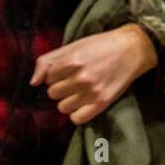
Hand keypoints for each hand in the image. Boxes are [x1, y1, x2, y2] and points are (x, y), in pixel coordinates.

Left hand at [30, 23, 158, 124]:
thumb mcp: (73, 46)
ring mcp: (92, 92)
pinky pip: (77, 119)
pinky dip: (77, 113)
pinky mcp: (102, 103)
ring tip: (78, 91)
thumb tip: (33, 82)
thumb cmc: (100, 45)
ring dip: (68, 100)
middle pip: (53, 94)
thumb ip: (48, 61)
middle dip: (60, 87)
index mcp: (72, 60)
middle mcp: (81, 77)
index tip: (65, 71)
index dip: (55, 75)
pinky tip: (83, 103)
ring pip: (63, 107)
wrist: (131, 49)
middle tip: (72, 80)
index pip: (47, 78)